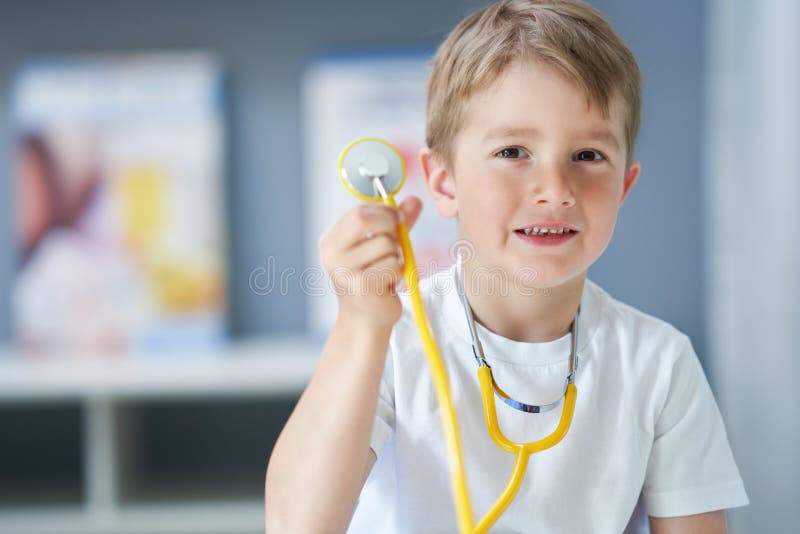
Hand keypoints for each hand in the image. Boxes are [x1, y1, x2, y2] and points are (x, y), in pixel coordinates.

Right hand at [319, 196, 422, 328]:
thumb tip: (415, 200)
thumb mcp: (380, 246)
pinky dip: (397, 272)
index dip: (383, 211)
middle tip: (396, 242)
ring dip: (396, 255)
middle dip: (389, 226)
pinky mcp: (361, 287)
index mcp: (331, 241)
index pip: (358, 211)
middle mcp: (332, 254)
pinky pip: (392, 265)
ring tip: (387, 270)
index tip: (397, 219)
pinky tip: (387, 284)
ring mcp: (344, 271)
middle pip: (365, 219)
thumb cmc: (372, 282)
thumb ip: (395, 222)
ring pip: (385, 243)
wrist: (365, 322)